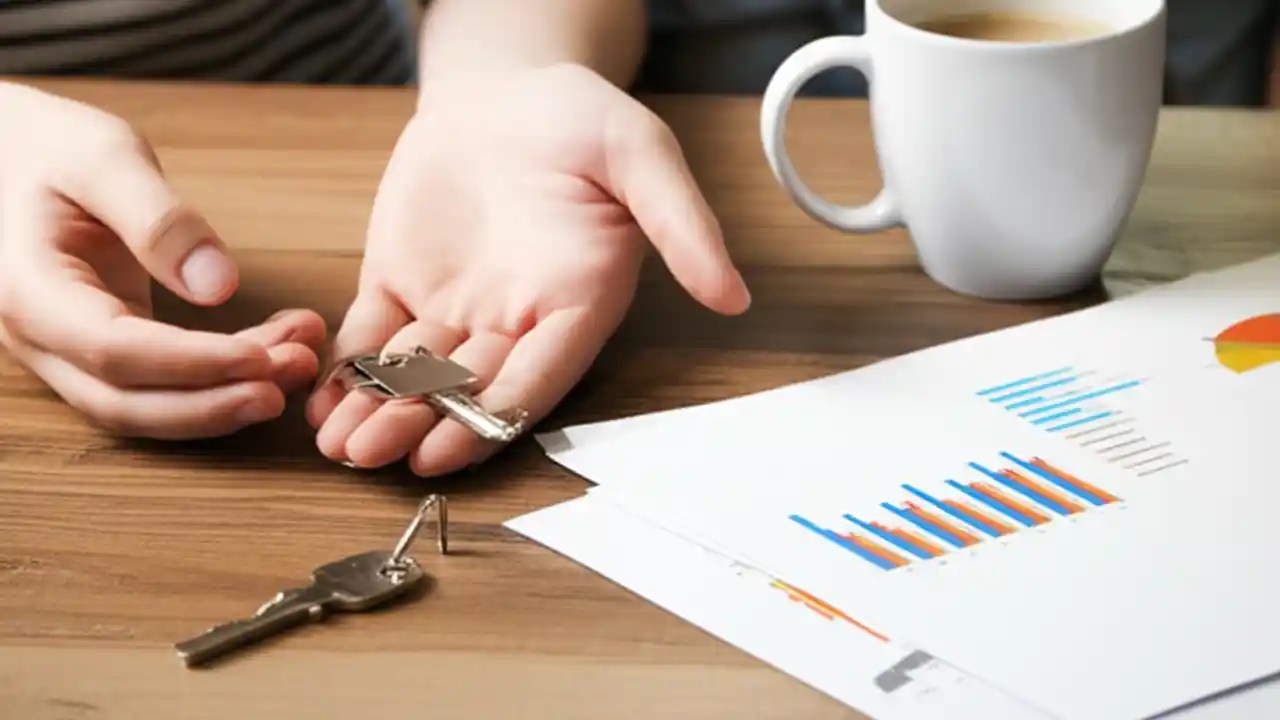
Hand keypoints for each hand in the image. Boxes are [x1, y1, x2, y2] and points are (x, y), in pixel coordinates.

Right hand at [0, 84, 325, 438]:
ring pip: (145, 405)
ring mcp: (66, 350)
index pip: (114, 351)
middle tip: (297, 373)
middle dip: (218, 401)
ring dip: (226, 397)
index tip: (263, 358)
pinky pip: (157, 385)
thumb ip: (157, 219)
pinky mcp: (100, 349)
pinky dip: (218, 377)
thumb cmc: (42, 147)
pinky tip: (274, 349)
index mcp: (26, 288)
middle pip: (128, 402)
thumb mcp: (101, 157)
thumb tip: (218, 283)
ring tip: (301, 360)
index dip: (194, 364)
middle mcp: (39, 336)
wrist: (1, 151)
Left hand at [307, 64, 749, 475]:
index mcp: (576, 302)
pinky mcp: (400, 286)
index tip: (449, 447)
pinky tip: (321, 401)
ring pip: (414, 377)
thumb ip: (682, 224)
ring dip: (379, 412)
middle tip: (376, 453)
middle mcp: (516, 321)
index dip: (493, 415)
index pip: (537, 375)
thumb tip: (734, 295)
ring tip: (339, 443)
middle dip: (422, 425)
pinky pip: (370, 339)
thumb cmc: (580, 117)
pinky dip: (346, 371)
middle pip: (469, 390)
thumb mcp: (641, 155)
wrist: (508, 87)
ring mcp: (454, 309)